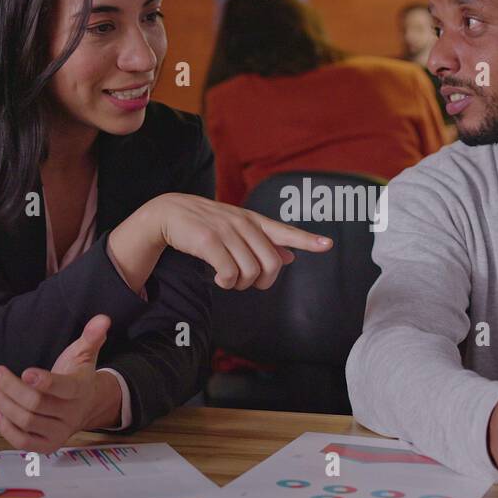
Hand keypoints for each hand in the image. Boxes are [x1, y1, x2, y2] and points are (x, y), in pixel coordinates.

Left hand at [0, 314, 121, 451]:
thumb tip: (103, 318)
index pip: (64, 389)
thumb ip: (92, 336)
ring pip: (27, 422)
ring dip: (5, 405)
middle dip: (12, 388)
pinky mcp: (47, 445)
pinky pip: (23, 442)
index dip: (44, 382)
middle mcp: (72, 414)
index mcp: (81, 390)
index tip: (25, 372)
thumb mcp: (85, 354)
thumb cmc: (77, 376)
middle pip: (36, 404)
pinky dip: (6, 428)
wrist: (84, 407)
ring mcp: (59, 432)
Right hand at [107, 192, 331, 292]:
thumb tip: (291, 257)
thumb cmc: (206, 224)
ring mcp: (226, 231)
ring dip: (240, 284)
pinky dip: (226, 283)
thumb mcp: (237, 229)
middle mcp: (243, 224)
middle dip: (262, 281)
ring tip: (229, 279)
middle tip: (247, 282)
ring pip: (250, 272)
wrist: (169, 213)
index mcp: (253, 221)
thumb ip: (264, 242)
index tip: (327, 245)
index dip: (307, 240)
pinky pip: (228, 274)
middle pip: (270, 264)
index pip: (285, 231)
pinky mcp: (208, 242)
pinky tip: (219, 280)